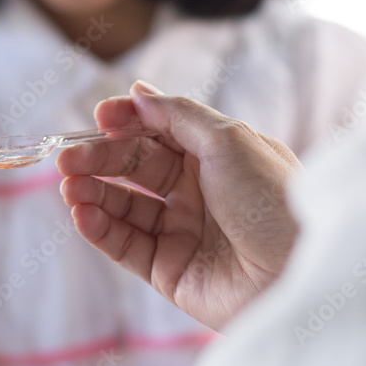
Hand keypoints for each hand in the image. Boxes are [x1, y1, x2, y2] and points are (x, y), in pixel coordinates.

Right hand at [56, 82, 302, 330]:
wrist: (299, 274)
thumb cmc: (274, 200)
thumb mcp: (229, 140)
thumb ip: (179, 115)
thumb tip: (138, 92)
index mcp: (216, 153)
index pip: (159, 130)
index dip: (128, 121)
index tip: (100, 117)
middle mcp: (198, 189)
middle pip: (136, 166)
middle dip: (99, 158)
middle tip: (67, 158)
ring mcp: (183, 230)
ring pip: (124, 205)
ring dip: (93, 192)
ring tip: (68, 186)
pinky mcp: (170, 270)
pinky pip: (126, 245)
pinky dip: (100, 228)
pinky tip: (81, 212)